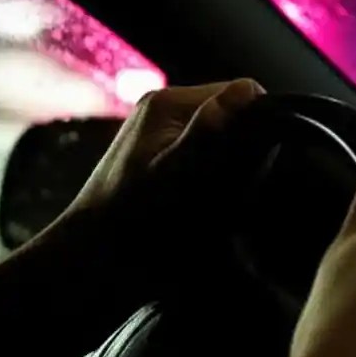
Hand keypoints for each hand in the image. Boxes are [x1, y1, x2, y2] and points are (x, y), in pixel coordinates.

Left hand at [26, 79, 264, 318]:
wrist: (94, 267)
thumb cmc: (134, 225)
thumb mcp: (177, 176)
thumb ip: (209, 131)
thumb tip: (247, 89)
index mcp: (168, 104)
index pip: (240, 93)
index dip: (260, 124)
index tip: (261, 165)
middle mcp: (164, 111)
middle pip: (232, 116)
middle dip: (247, 146)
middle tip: (243, 188)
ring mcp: (162, 136)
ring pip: (222, 138)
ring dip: (233, 165)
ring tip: (228, 199)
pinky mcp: (163, 160)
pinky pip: (206, 157)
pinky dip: (216, 176)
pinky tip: (213, 203)